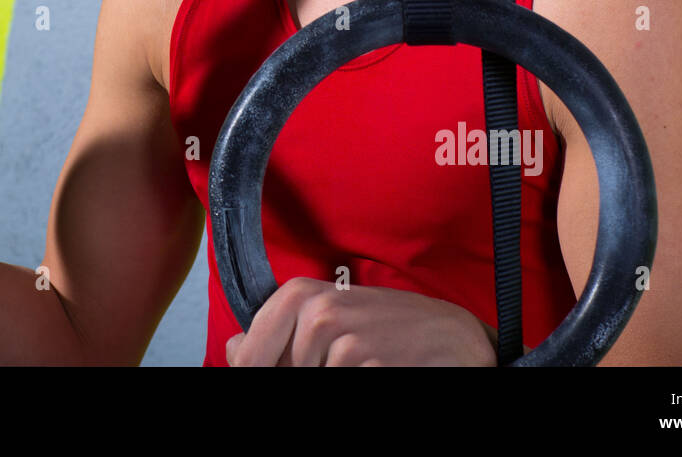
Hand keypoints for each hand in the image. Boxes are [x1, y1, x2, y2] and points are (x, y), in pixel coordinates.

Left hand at [224, 277, 497, 366]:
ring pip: (305, 381)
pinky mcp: (366, 364)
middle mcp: (316, 312)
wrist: (450, 336)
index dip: (256, 369)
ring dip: (330, 380)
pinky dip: (354, 384)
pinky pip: (338, 386)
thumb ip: (279, 332)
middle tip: (335, 362)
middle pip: (275, 371)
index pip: (247, 354)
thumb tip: (231, 348)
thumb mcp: (329, 317)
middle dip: (299, 374)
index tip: (276, 370)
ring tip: (360, 363)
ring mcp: (342, 340)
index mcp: (298, 295)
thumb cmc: (385, 326)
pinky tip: (375, 369)